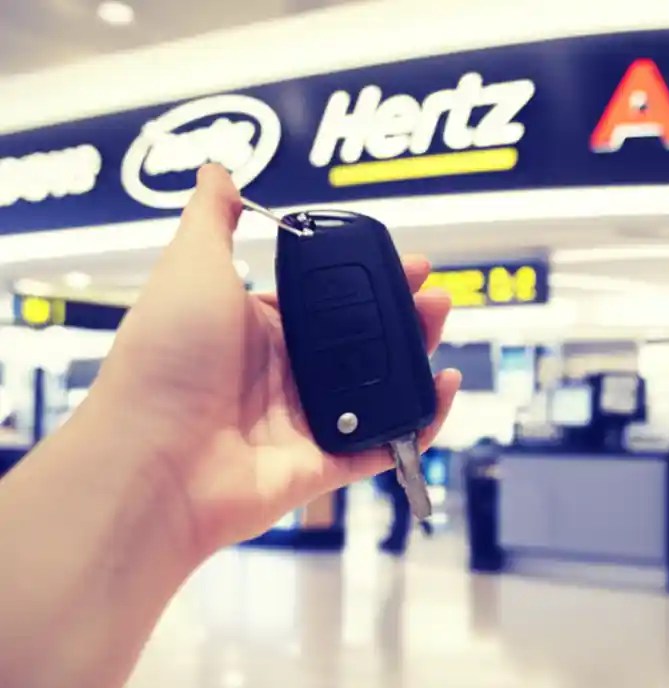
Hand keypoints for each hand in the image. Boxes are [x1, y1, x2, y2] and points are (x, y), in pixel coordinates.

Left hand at [90, 165, 460, 559]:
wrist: (152, 458)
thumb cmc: (165, 360)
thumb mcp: (189, 269)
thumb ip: (212, 220)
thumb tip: (217, 170)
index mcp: (258, 330)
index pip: (327, 301)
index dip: (367, 280)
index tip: (404, 261)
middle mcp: (285, 376)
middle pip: (363, 342)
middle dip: (404, 314)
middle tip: (435, 293)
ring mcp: (308, 422)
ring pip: (380, 387)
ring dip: (417, 355)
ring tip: (439, 322)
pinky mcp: (326, 464)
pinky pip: (386, 441)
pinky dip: (422, 420)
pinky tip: (443, 387)